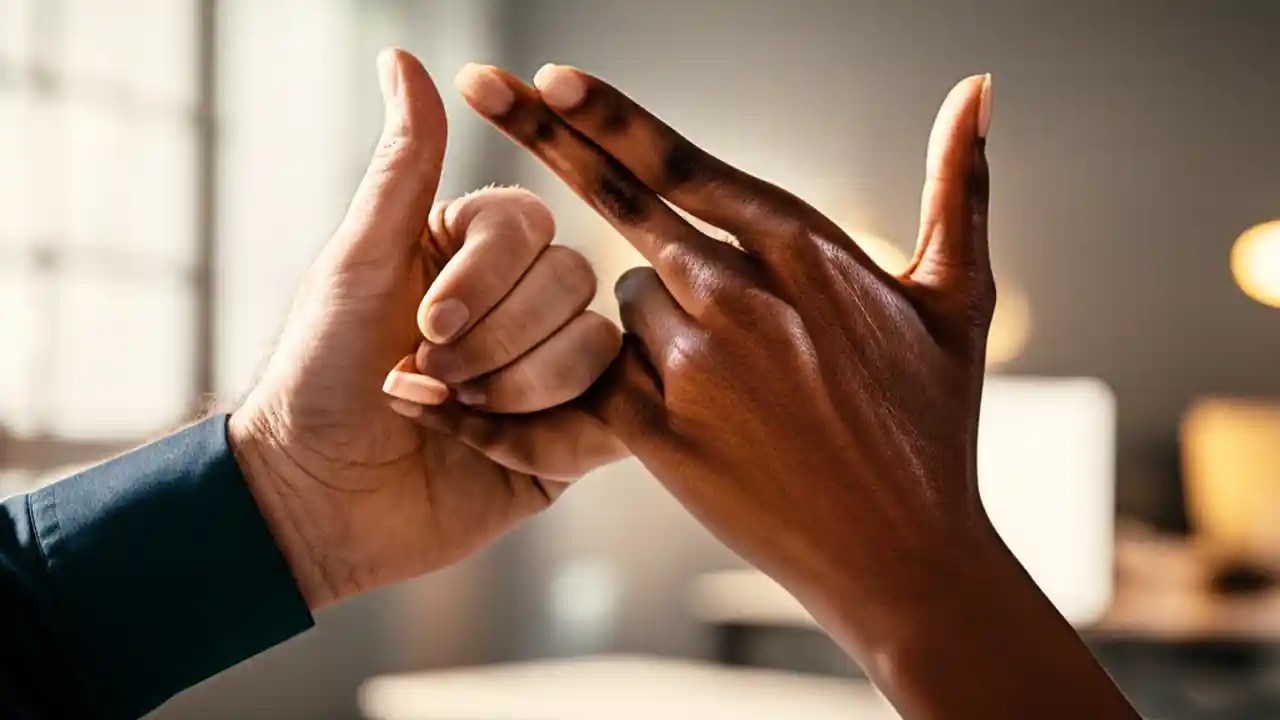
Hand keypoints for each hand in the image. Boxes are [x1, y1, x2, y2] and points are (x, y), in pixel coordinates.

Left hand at [227, 50, 624, 611]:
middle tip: (430, 374)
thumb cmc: (319, 378)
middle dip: (495, 341)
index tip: (424, 323)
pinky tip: (487, 448)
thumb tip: (404, 57)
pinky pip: (605, 418)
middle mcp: (522, 306)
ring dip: (517, 389)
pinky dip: (542, 436)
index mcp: (473, 254)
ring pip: (594, 348)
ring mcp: (552, 371)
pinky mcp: (571, 439)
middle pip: (572, 284)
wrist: (317, 502)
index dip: (487, 277)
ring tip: (452, 411)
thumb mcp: (357, 263)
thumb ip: (402, 167)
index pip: (532, 227)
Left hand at [455, 65, 1137, 718]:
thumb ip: (957, 186)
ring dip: (643, 321)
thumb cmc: (936, 428)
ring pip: (617, 304)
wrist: (905, 555)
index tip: (550, 74)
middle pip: (624, 213)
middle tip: (481, 82)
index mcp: (803, 250)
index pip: (684, 163)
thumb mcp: (958, 301)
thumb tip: (980, 86)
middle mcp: (739, 295)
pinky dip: (534, 388)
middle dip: (553, 149)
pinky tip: (461, 382)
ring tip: (724, 381)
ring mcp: (695, 367)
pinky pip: (573, 390)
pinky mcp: (658, 438)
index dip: (610, 116)